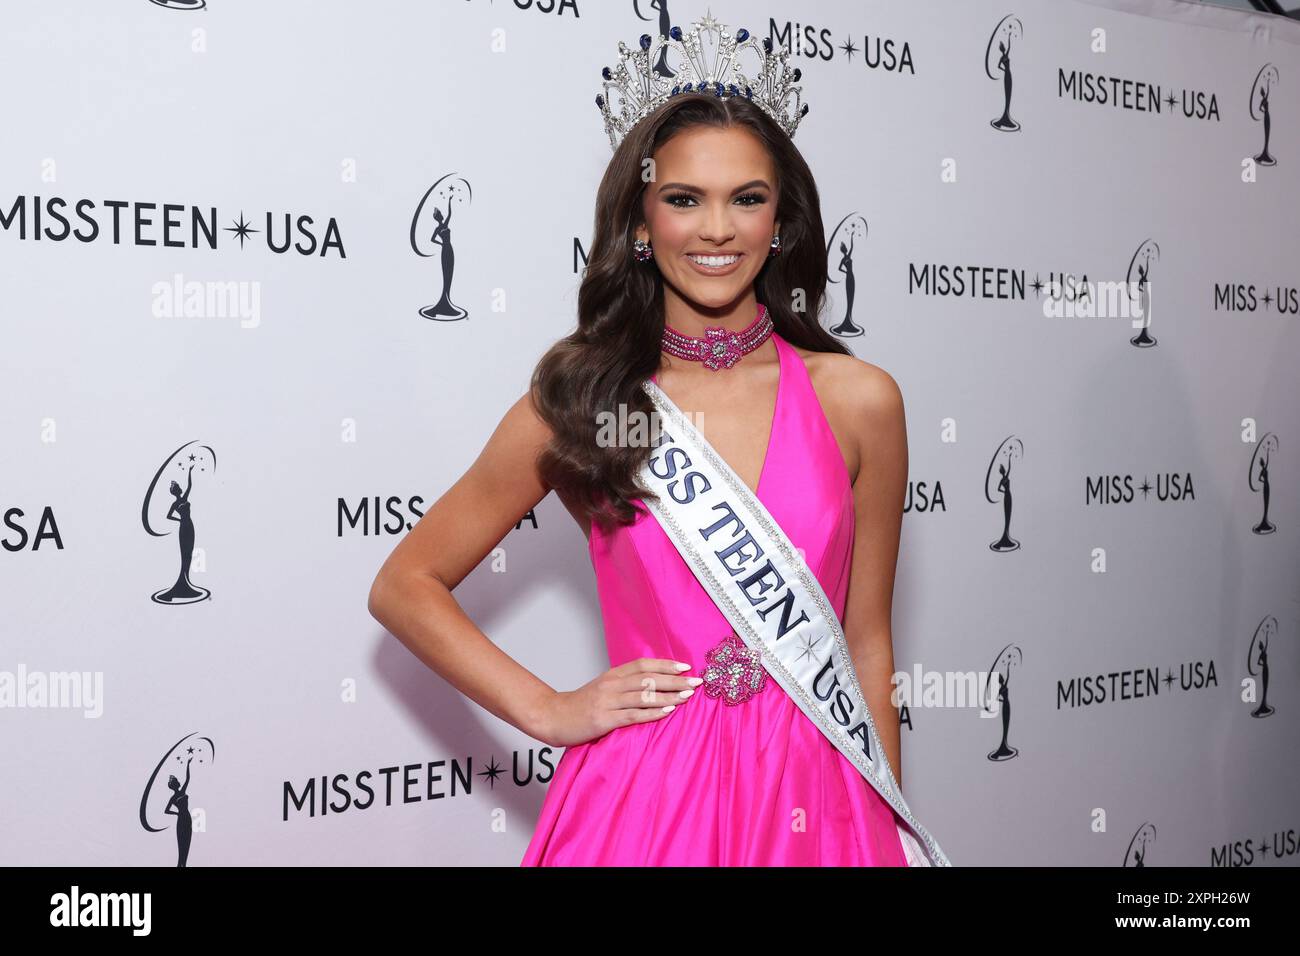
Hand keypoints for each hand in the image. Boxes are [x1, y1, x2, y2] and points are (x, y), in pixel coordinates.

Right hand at [536, 658, 702, 747]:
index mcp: (612, 675)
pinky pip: (633, 715)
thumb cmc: (581, 705)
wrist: (553, 717)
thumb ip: (624, 685)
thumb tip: (653, 684)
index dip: (665, 665)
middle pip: (648, 678)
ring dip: (669, 696)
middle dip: (675, 680)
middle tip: (696, 682)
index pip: (643, 665)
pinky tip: (667, 712)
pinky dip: (652, 713)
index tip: (686, 667)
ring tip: (687, 697)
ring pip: (644, 695)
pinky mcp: (604, 719)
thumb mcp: (603, 688)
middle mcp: (612, 685)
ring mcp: (608, 702)